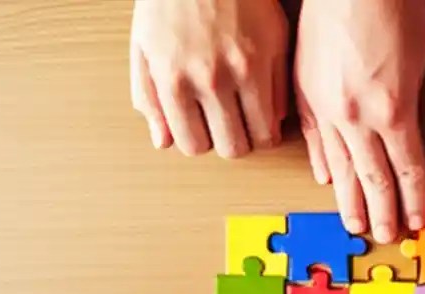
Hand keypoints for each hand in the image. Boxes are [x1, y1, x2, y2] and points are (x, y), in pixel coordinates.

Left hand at [130, 0, 287, 156]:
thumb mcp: (143, 48)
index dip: (199, 141)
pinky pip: (282, 106)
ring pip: (263, 135)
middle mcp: (211, 78)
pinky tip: (263, 97)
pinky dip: (275, 110)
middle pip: (233, 147)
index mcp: (174, 79)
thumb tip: (164, 141)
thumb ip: (149, 97)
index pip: (193, 145)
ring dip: (257, 133)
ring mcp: (247, 67)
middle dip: (230, 142)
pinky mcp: (274, 53)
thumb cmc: (169, 1)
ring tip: (250, 118)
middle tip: (230, 127)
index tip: (204, 131)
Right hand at [294, 0, 424, 243]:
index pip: (408, 169)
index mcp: (394, 111)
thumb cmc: (391, 7)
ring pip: (341, 167)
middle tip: (386, 235)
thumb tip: (400, 124)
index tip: (417, 219)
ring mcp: (326, 108)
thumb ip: (410, 98)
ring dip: (351, 199)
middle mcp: (358, 118)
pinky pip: (312, 140)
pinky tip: (328, 181)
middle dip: (382, 211)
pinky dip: (322, 163)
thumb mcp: (420, 58)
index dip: (414, 198)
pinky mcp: (304, 95)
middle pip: (374, 178)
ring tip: (355, 224)